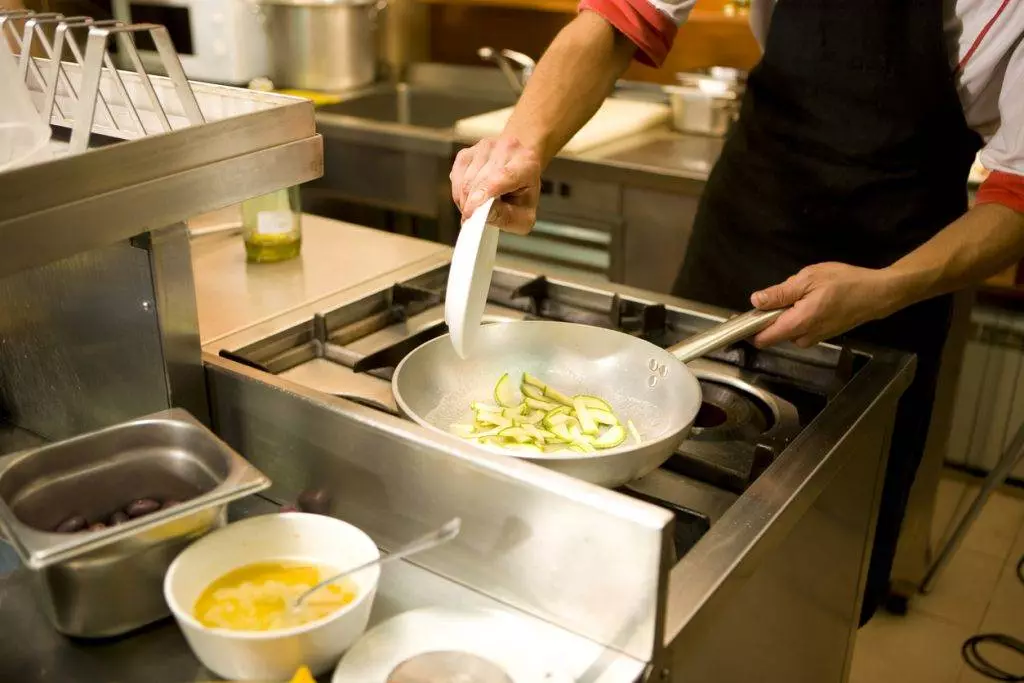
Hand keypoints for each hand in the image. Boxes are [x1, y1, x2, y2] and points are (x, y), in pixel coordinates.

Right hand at [449, 137, 540, 234]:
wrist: (521, 164)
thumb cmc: (524, 193)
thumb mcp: (524, 214)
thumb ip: (506, 217)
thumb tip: (483, 215)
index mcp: (526, 164)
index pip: (502, 177)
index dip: (484, 193)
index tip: (471, 211)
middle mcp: (506, 149)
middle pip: (479, 180)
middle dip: (471, 205)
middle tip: (472, 220)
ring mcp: (486, 146)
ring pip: (465, 178)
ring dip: (464, 199)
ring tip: (473, 209)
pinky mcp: (470, 150)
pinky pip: (456, 174)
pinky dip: (458, 190)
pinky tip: (468, 197)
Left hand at [749, 262, 904, 347]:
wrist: (878, 294)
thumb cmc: (845, 283)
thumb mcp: (808, 279)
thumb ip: (780, 293)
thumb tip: (756, 301)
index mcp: (797, 324)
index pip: (762, 338)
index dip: (749, 328)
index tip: (744, 314)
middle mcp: (804, 337)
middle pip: (773, 333)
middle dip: (771, 315)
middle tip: (786, 293)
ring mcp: (814, 338)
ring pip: (787, 329)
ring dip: (787, 314)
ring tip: (805, 293)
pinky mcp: (822, 335)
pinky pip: (800, 328)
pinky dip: (799, 315)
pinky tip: (814, 300)